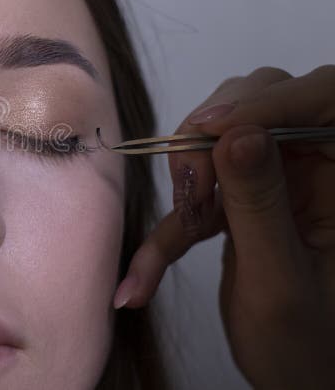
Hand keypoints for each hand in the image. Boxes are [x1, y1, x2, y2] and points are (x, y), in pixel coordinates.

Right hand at [111, 65, 334, 388]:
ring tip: (178, 232)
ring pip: (220, 135)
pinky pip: (198, 190)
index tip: (212, 129)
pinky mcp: (244, 199)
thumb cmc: (306, 349)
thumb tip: (239, 133)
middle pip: (261, 102)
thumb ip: (260, 204)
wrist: (296, 384)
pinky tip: (143, 276)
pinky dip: (169, 230)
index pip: (326, 98)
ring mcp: (279, 179)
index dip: (271, 99)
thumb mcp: (279, 280)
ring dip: (187, 178)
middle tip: (191, 190)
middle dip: (213, 138)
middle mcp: (318, 166)